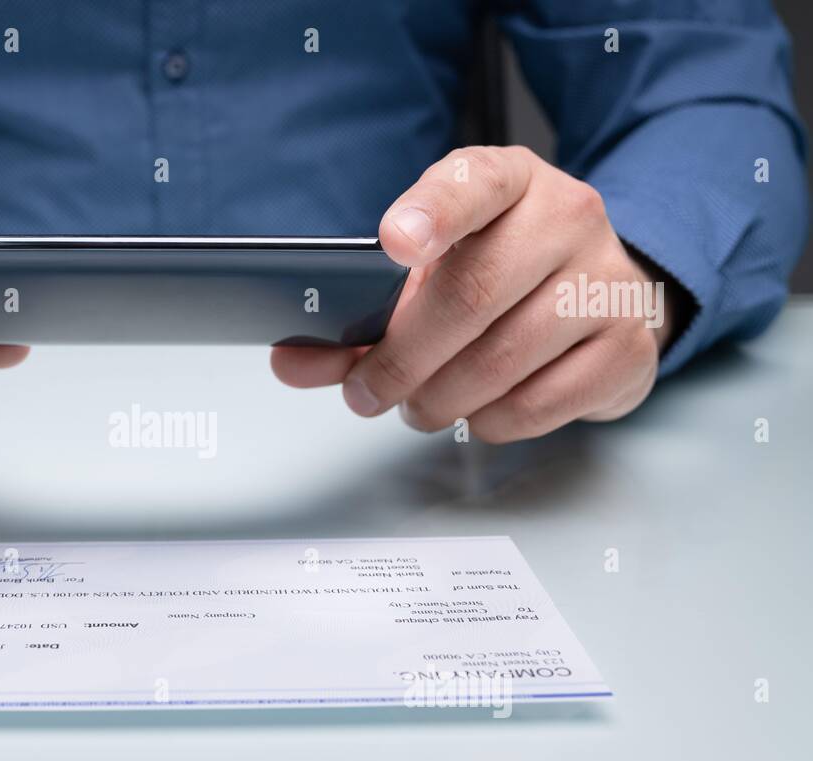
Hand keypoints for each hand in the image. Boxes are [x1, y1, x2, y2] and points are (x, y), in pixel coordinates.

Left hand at [272, 146, 679, 441]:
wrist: (603, 293)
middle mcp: (568, 217)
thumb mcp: (428, 275)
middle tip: (369, 393)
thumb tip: (290, 362)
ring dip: (441, 399)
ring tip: (420, 406)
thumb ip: (357, 318)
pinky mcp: (629, 348)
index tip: (392, 242)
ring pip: (504, 358)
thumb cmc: (497, 276)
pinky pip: (539, 404)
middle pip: (473, 294)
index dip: (431, 212)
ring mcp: (609, 281)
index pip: (470, 181)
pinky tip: (478, 411)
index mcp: (509, 180)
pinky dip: (489, 421)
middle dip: (404, 359)